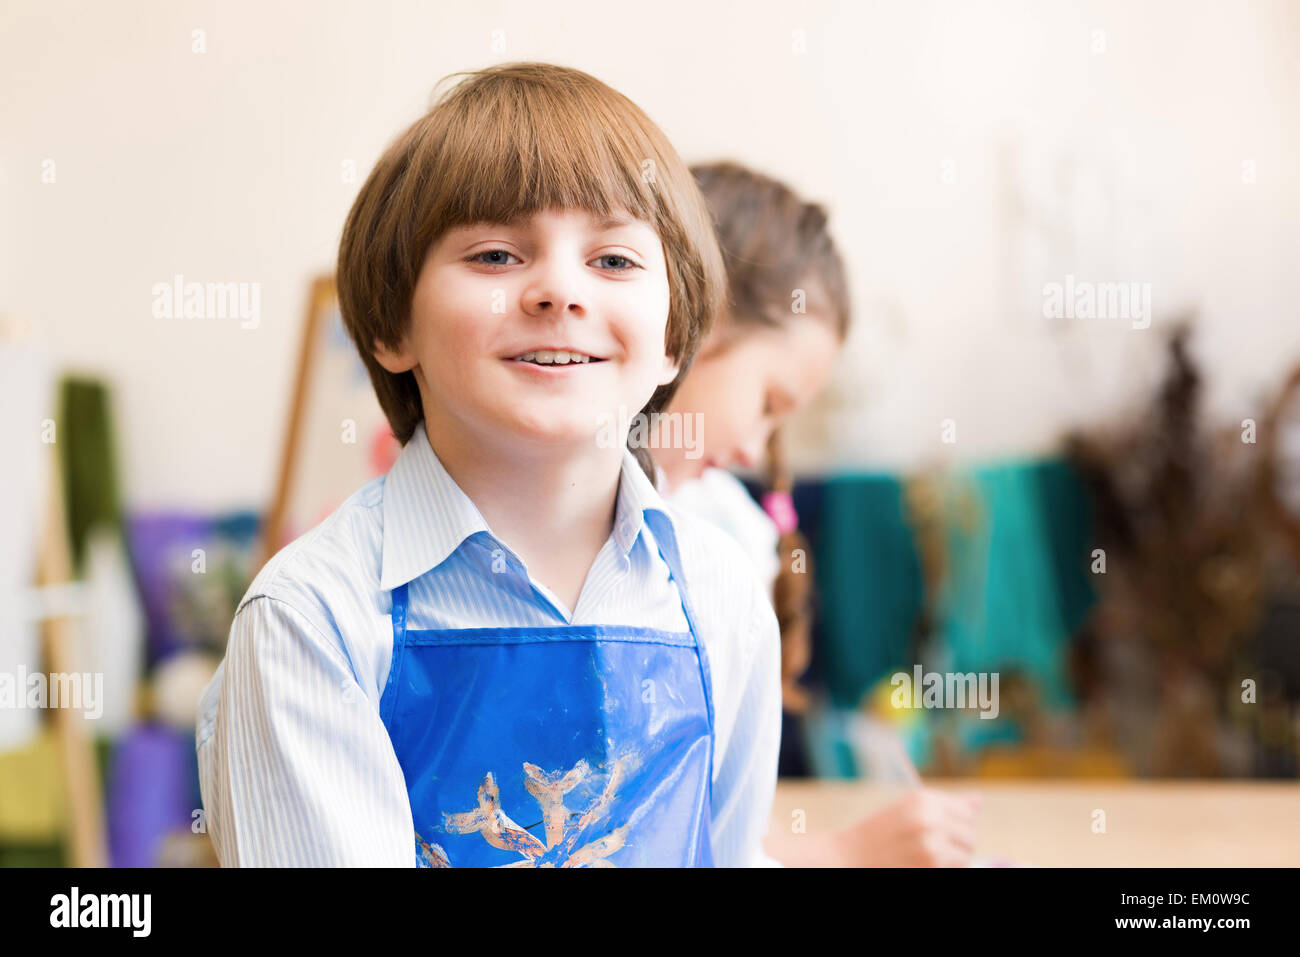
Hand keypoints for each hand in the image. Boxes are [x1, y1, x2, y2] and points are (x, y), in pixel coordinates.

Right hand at [832, 787, 981, 866]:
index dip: (959, 825)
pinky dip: (946, 869)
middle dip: (959, 845)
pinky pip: (956, 869)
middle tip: (934, 851)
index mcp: (923, 799)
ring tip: (929, 859)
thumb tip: (978, 800)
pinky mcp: (931, 866)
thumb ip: (945, 806)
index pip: (967, 812)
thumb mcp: (908, 811)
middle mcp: (930, 818)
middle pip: (970, 834)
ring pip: (966, 855)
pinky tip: (925, 866)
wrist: (848, 858)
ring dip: (954, 861)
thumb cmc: (878, 835)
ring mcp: (932, 845)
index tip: (942, 834)